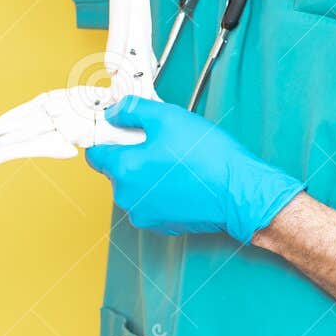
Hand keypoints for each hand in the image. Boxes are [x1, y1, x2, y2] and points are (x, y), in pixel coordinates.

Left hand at [85, 97, 304, 243]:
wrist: (239, 192)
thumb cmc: (209, 158)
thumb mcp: (168, 117)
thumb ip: (134, 110)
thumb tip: (116, 111)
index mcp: (125, 170)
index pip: (96, 152)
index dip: (109, 135)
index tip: (123, 127)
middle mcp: (129, 197)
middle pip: (117, 168)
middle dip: (133, 152)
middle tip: (160, 139)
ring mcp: (146, 214)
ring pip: (136, 185)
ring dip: (148, 171)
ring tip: (176, 158)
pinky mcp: (163, 224)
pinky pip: (152, 200)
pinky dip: (162, 189)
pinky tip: (183, 176)